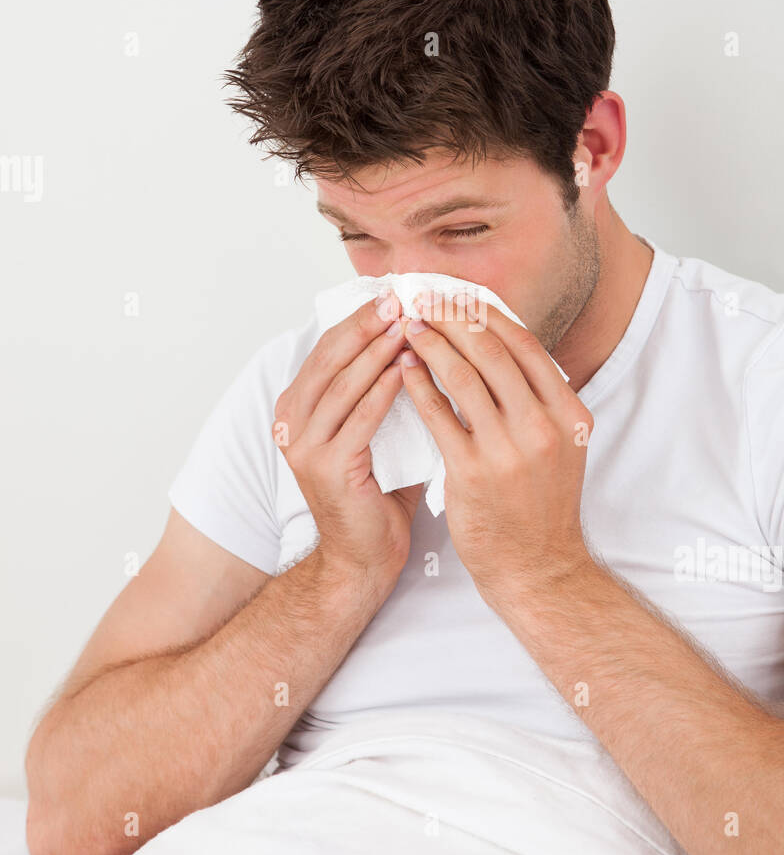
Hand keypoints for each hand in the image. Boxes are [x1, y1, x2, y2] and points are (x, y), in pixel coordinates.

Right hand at [272, 293, 423, 596]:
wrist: (363, 559)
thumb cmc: (377, 495)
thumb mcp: (373, 433)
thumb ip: (382, 393)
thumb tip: (420, 343)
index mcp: (298, 409)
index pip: (329, 350)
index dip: (360, 320)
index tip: (394, 295)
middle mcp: (292, 423)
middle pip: (331, 358)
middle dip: (368, 325)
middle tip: (401, 300)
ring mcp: (303, 446)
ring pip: (344, 383)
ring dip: (379, 351)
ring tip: (411, 325)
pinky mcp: (326, 467)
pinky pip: (360, 418)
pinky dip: (385, 390)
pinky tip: (410, 369)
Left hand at [397, 292, 592, 602]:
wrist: (537, 569)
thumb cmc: (541, 505)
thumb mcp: (558, 444)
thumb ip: (537, 399)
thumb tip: (500, 344)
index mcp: (569, 413)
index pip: (525, 345)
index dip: (487, 313)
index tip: (458, 294)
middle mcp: (544, 426)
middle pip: (493, 351)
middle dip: (453, 318)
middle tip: (424, 298)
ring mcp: (510, 450)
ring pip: (464, 378)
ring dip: (431, 345)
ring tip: (408, 327)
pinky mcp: (473, 472)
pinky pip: (439, 416)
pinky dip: (419, 387)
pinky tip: (403, 370)